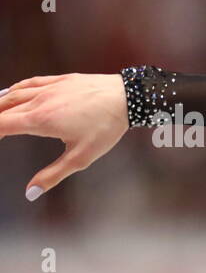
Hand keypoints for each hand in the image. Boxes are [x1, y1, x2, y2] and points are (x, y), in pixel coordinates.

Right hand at [0, 73, 128, 199]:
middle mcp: (39, 101)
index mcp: (40, 120)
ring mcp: (49, 88)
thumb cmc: (106, 127)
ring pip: (13, 94)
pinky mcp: (59, 80)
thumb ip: (53, 175)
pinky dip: (14, 89)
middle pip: (4, 109)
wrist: (127, 97)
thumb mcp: (81, 157)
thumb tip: (30, 193)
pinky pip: (29, 83)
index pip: (1, 125)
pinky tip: (10, 93)